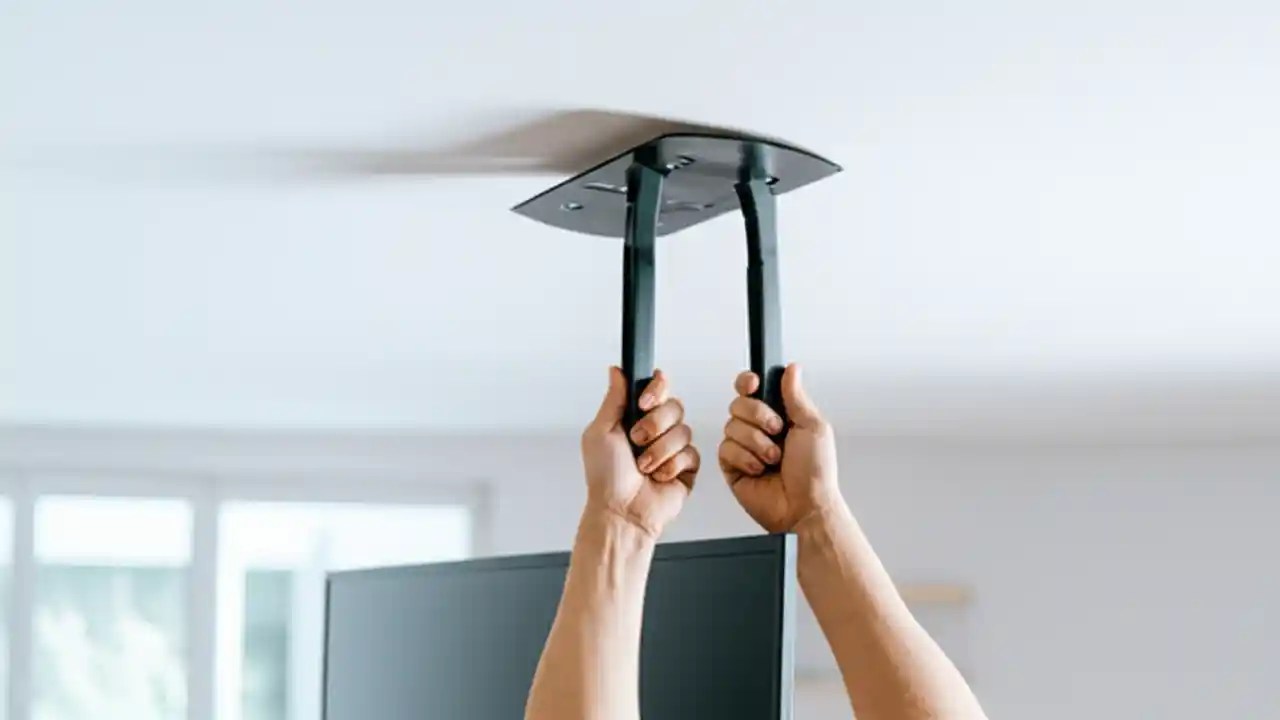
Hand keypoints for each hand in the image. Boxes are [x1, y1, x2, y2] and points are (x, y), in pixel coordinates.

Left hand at [581, 367, 699, 537]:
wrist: (621, 512)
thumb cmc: (605, 478)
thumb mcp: (601, 431)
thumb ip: (614, 398)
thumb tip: (616, 371)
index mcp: (635, 418)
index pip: (657, 388)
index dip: (657, 389)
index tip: (644, 402)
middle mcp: (655, 431)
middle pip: (675, 406)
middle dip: (655, 424)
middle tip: (637, 440)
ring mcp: (672, 449)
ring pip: (684, 430)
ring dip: (659, 450)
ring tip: (644, 467)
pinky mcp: (686, 468)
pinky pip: (691, 454)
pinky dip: (671, 466)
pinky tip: (658, 477)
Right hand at [718, 364, 841, 532]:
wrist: (805, 507)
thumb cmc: (815, 473)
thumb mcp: (813, 426)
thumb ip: (796, 396)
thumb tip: (792, 369)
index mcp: (779, 415)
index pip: (753, 388)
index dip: (748, 382)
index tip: (753, 384)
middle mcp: (759, 429)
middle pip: (738, 403)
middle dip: (758, 416)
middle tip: (777, 431)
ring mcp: (745, 447)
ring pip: (731, 426)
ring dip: (756, 442)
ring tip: (773, 458)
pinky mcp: (732, 466)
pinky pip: (725, 449)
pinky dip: (745, 459)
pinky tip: (759, 469)